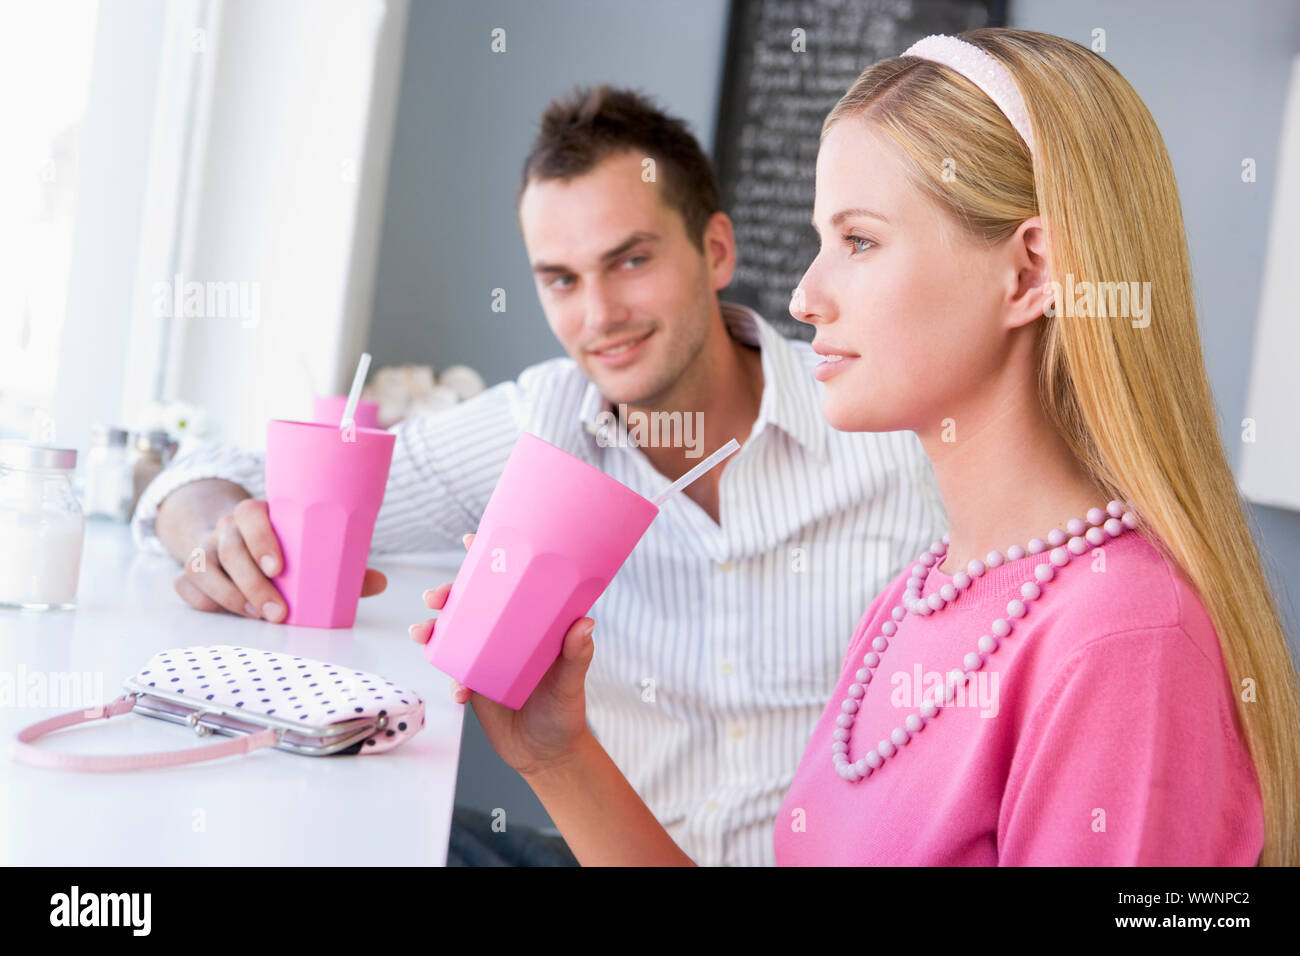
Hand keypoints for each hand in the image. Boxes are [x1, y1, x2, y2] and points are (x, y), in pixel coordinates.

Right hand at [173, 497, 386, 621]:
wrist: (233, 541)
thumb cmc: (281, 549)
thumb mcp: (308, 550)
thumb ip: (341, 566)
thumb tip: (380, 583)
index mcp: (255, 513)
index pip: (250, 515)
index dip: (261, 539)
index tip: (279, 568)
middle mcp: (224, 528)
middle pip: (229, 549)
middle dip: (253, 583)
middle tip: (278, 612)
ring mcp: (202, 549)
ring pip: (203, 569)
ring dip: (230, 596)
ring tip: (258, 616)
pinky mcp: (189, 573)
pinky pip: (187, 586)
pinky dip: (205, 601)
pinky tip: (228, 613)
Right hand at [409, 533, 595, 777]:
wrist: (547, 756)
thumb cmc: (565, 713)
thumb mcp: (572, 683)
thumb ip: (576, 655)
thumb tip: (585, 622)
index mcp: (530, 624)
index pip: (511, 584)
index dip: (489, 560)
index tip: (471, 541)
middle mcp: (505, 636)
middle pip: (471, 604)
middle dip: (447, 594)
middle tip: (435, 597)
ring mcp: (486, 658)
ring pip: (452, 634)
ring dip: (433, 630)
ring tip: (423, 633)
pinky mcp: (474, 684)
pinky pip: (453, 674)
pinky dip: (450, 680)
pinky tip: (458, 692)